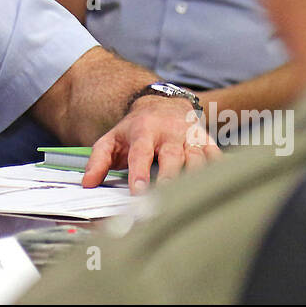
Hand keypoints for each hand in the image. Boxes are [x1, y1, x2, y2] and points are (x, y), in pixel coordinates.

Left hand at [82, 96, 220, 193]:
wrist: (163, 104)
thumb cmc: (136, 128)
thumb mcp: (112, 139)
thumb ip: (98, 161)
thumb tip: (87, 184)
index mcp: (144, 131)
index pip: (141, 153)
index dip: (140, 173)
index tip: (139, 192)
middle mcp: (169, 132)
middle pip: (172, 157)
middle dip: (169, 179)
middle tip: (164, 202)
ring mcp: (190, 136)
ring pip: (197, 159)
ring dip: (194, 180)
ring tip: (189, 202)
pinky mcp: (206, 141)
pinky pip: (215, 157)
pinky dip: (218, 172)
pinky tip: (216, 189)